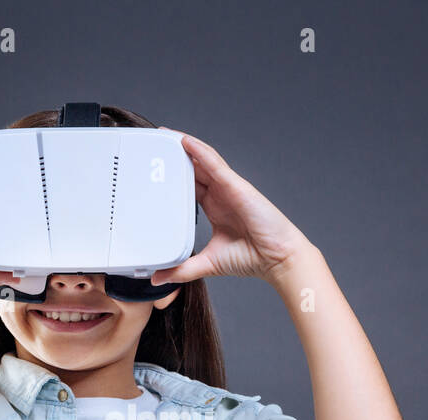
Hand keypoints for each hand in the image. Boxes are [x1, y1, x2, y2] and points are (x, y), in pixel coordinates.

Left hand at [148, 127, 314, 286]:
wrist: (277, 260)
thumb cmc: (251, 258)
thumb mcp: (207, 263)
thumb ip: (182, 269)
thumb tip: (157, 278)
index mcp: (213, 207)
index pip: (187, 185)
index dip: (170, 175)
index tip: (150, 170)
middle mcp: (219, 194)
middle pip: (192, 168)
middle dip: (173, 155)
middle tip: (151, 144)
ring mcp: (228, 188)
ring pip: (202, 160)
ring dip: (183, 145)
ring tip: (164, 134)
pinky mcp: (236, 186)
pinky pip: (215, 164)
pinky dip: (200, 151)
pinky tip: (185, 141)